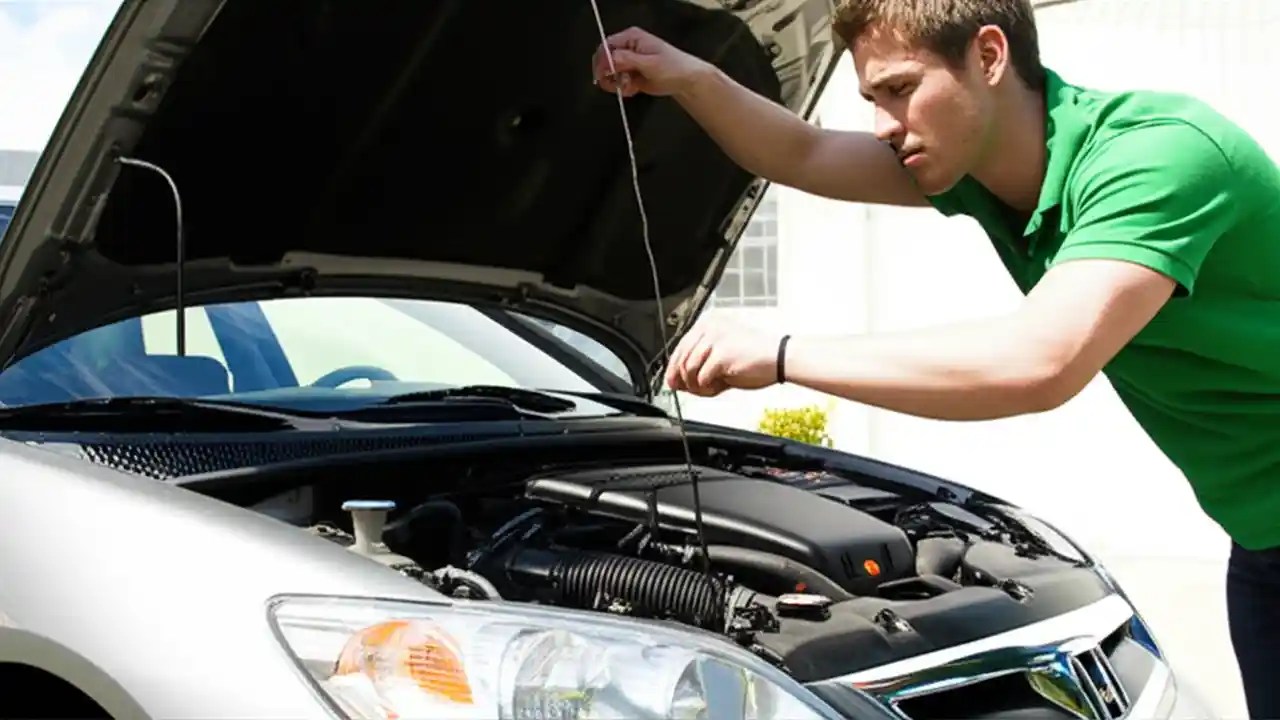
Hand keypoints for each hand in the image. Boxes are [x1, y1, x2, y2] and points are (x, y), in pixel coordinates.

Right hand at [591, 26, 709, 97]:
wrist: (685, 81)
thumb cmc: (672, 67)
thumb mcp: (649, 63)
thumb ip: (627, 60)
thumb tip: (608, 59)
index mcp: (631, 38)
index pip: (607, 47)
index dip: (602, 61)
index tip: (603, 75)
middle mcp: (627, 48)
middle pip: (605, 60)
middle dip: (608, 74)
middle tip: (617, 84)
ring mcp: (628, 62)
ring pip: (609, 73)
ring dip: (616, 83)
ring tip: (629, 87)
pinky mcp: (630, 74)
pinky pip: (617, 82)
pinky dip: (622, 88)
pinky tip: (633, 89)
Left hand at [665, 317, 784, 396]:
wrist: (780, 358)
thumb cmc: (756, 357)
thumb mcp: (723, 356)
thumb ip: (701, 364)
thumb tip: (679, 380)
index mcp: (710, 323)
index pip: (681, 345)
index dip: (673, 366)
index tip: (671, 381)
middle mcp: (710, 327)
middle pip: (681, 356)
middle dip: (681, 378)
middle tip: (685, 390)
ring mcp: (715, 339)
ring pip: (688, 368)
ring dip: (695, 385)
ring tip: (708, 389)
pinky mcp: (721, 354)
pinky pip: (702, 377)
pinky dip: (706, 387)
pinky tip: (716, 388)